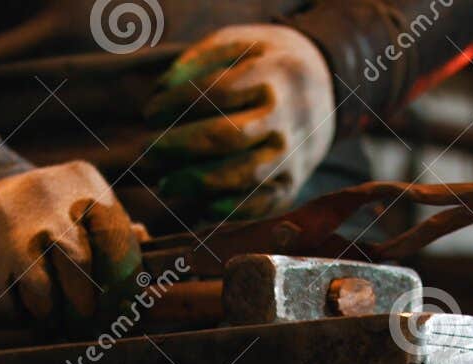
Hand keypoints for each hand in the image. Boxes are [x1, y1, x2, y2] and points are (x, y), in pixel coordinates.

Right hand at [0, 161, 144, 325]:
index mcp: (82, 183)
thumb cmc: (52, 212)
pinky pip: (4, 301)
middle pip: (77, 261)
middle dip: (86, 299)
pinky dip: (16, 314)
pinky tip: (19, 304)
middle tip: (87, 315)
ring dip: (49, 311)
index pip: (115, 236)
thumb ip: (118, 230)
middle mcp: (44, 195)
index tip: (126, 306)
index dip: (126, 279)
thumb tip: (147, 255)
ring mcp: (6, 219)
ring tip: (50, 313)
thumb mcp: (85, 205)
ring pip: (40, 289)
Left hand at [145, 24, 335, 220]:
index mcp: (274, 75)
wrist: (325, 88)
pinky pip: (261, 204)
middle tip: (148, 151)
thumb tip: (161, 92)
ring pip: (243, 175)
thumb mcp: (240, 44)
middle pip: (228, 136)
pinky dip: (229, 211)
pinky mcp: (292, 183)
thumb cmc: (265, 64)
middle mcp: (287, 118)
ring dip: (198, 183)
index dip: (178, 104)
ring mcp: (292, 155)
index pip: (218, 92)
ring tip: (165, 184)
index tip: (149, 112)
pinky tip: (200, 208)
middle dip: (180, 146)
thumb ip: (200, 60)